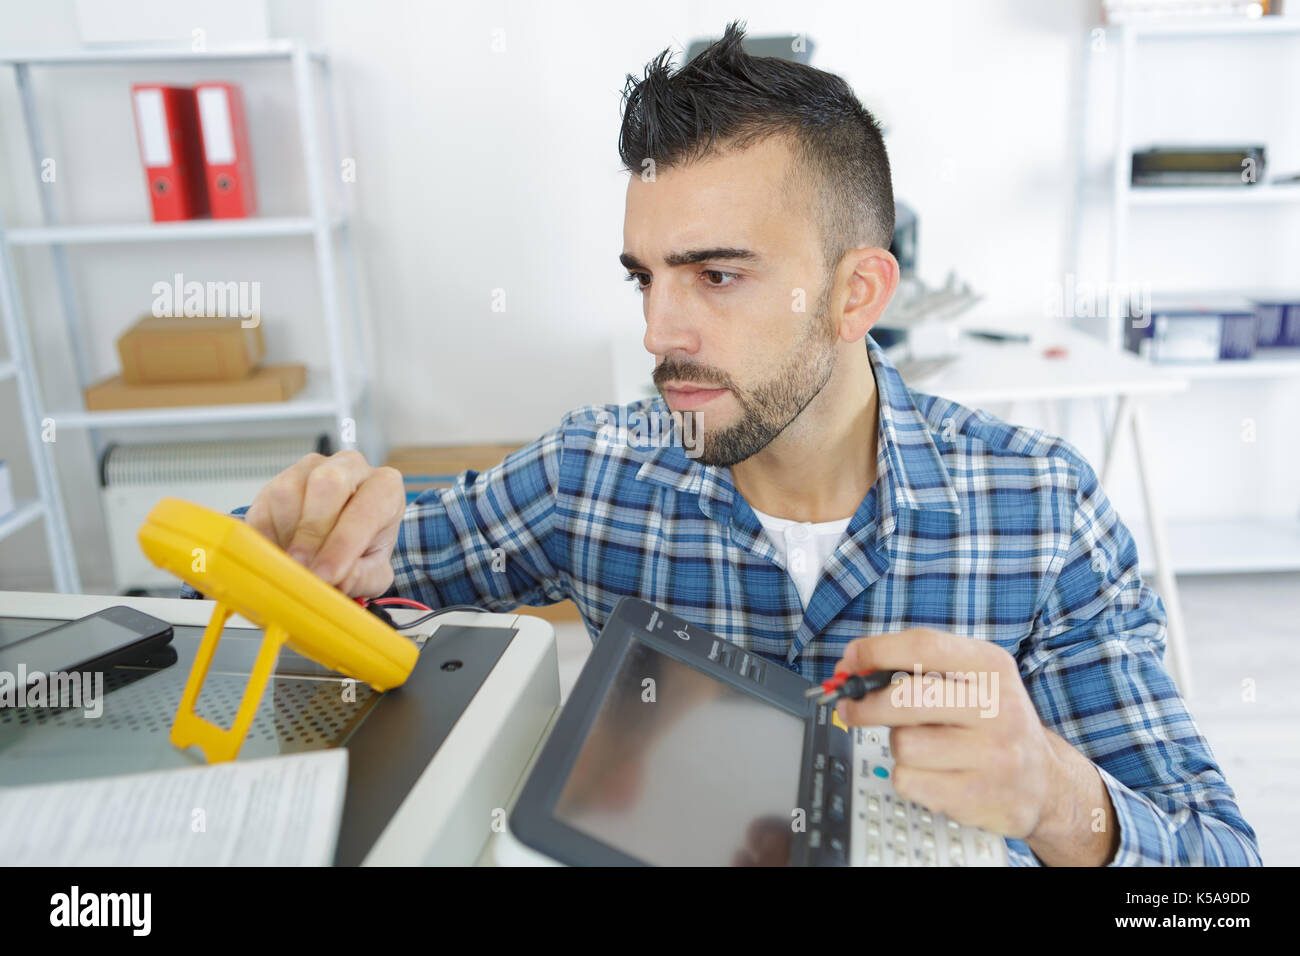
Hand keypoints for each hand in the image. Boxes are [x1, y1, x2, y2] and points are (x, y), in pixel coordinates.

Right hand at [244, 450, 405, 597]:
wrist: (337, 539)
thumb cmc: (362, 550)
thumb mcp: (374, 572)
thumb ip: (363, 577)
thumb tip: (341, 578)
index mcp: (384, 486)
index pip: (366, 510)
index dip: (343, 545)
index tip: (327, 575)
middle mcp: (350, 467)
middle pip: (328, 484)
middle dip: (313, 533)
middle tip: (303, 569)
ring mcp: (310, 469)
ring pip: (289, 493)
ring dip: (288, 535)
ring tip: (295, 565)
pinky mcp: (277, 480)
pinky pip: (264, 506)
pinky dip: (268, 537)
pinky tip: (281, 553)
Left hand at [833, 628, 1060, 841]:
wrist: (1046, 783)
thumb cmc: (995, 724)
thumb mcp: (975, 680)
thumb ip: (919, 667)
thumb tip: (855, 666)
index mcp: (991, 667)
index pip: (923, 646)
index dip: (875, 651)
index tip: (850, 661)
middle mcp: (997, 707)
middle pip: (907, 698)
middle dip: (866, 704)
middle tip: (851, 708)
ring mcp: (991, 755)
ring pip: (903, 744)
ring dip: (897, 746)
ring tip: (922, 746)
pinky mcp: (977, 796)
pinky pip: (909, 781)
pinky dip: (908, 778)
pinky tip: (934, 773)